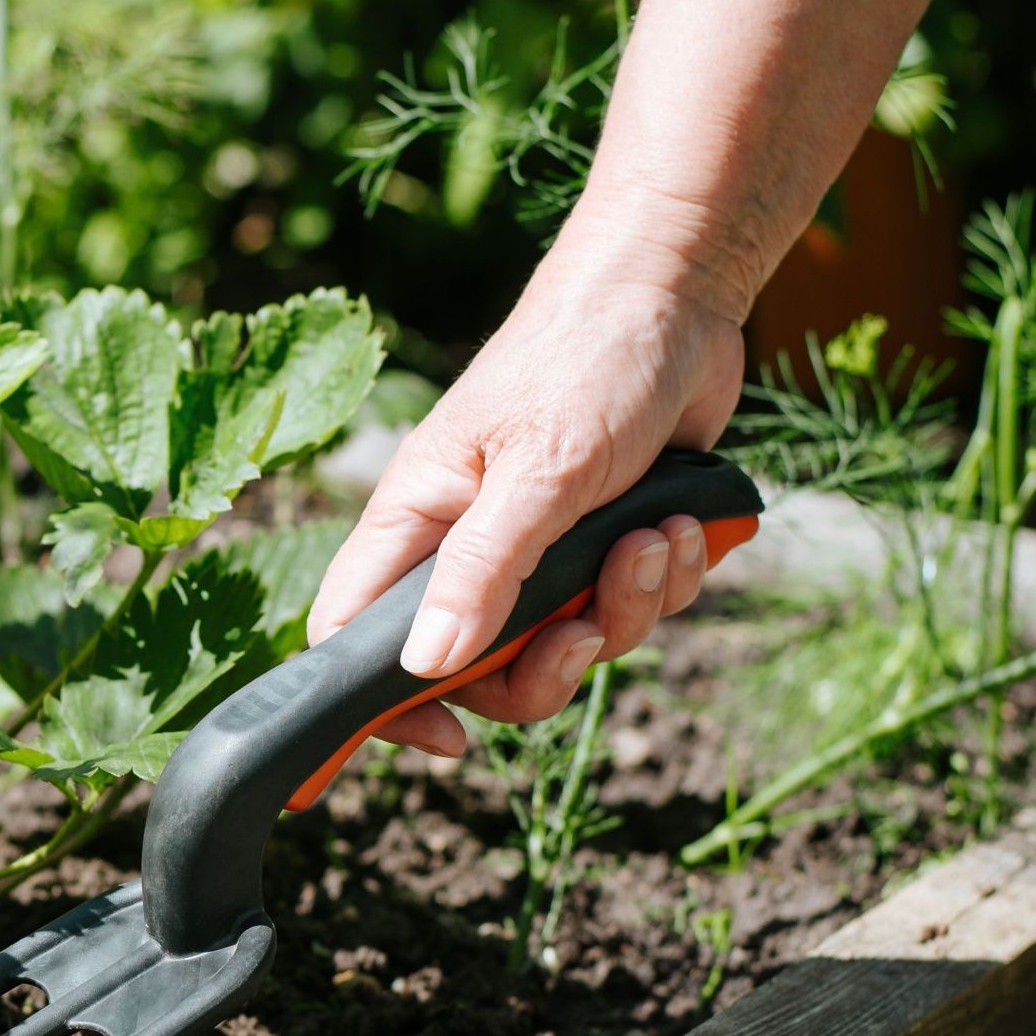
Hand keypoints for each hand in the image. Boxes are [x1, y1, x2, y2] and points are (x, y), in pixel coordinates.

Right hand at [306, 217, 748, 756]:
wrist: (679, 294)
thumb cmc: (586, 359)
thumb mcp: (537, 471)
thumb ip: (480, 572)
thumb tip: (424, 671)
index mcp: (415, 522)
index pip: (353, 639)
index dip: (381, 708)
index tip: (446, 740)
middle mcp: (465, 547)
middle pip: (477, 671)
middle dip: (546, 666)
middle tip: (589, 627)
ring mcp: (537, 551)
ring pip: (563, 647)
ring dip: (623, 612)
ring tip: (654, 540)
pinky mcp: (601, 545)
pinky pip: (625, 612)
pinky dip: (661, 583)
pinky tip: (681, 526)